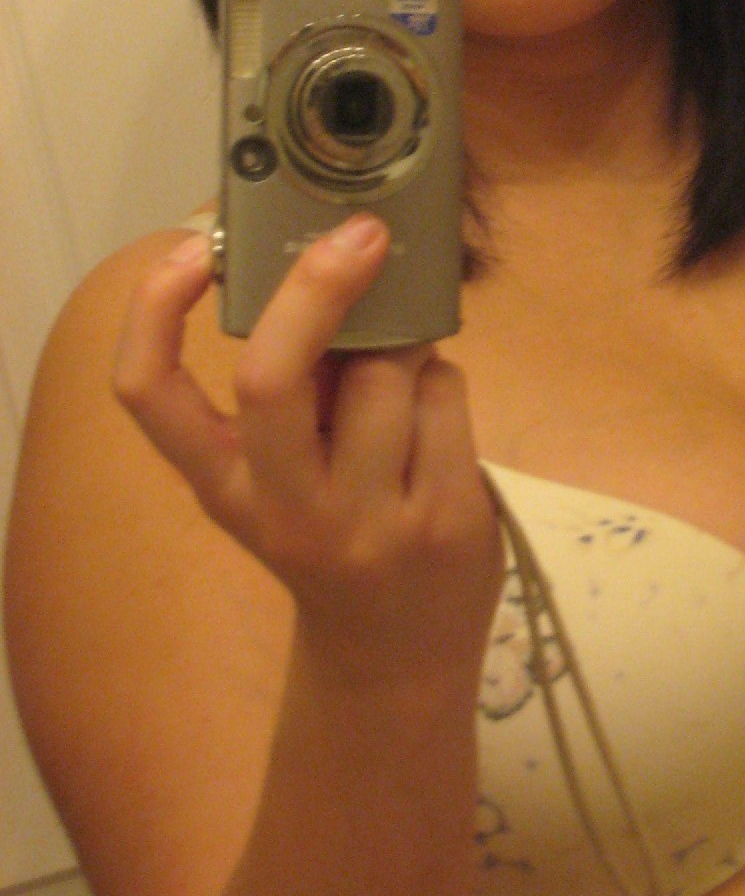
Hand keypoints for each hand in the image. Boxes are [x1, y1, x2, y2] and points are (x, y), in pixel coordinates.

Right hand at [112, 217, 502, 688]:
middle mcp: (283, 506)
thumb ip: (292, 393)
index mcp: (225, 485)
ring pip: (387, 370)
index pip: (148, 394)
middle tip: (359, 235)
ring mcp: (367, 520)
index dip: (153, 312)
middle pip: (273, 377)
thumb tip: (327, 275)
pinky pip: (446, 396)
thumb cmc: (333, 535)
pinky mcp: (443, 519)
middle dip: (316, 290)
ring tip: (402, 387)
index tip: (190, 248)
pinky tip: (435, 426)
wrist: (393, 660)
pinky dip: (444, 384)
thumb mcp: (281, 479)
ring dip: (406, 348)